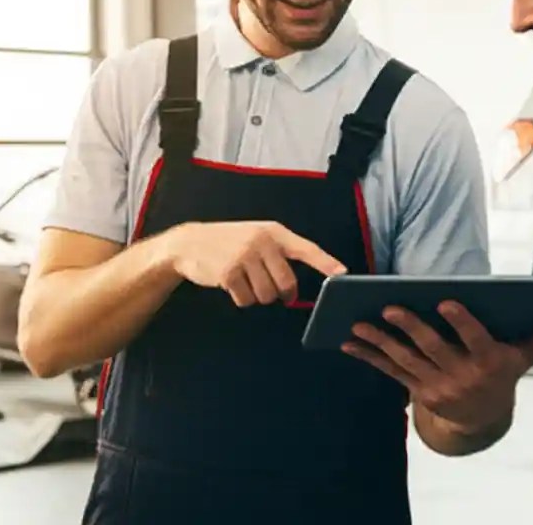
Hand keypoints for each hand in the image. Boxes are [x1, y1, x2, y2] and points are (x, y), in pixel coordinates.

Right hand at [168, 221, 346, 306]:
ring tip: (243, 280)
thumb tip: (293, 292)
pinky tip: (230, 284)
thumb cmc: (228, 242)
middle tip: (267, 286)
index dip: (326, 263)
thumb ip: (277, 255)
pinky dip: (240, 299)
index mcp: (274, 232)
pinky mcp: (229, 273)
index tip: (343, 274)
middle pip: (286, 284)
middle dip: (280, 293)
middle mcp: (262, 242)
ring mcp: (245, 257)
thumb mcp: (255, 236)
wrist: (188, 243)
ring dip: (257, 296)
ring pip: (267, 296)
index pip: (306, 249)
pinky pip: (246, 301)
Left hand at [343, 302, 532, 434]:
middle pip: (433, 348)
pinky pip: (390, 372)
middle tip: (389, 307)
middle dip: (411, 328)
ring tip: (358, 323)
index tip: (445, 301)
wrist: (483, 420)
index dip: (461, 322)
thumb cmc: (503, 375)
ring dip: (380, 341)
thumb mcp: (524, 357)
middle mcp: (462, 376)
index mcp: (489, 362)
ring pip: (405, 360)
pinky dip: (369, 357)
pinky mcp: (418, 392)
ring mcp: (437, 386)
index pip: (475, 339)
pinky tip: (349, 342)